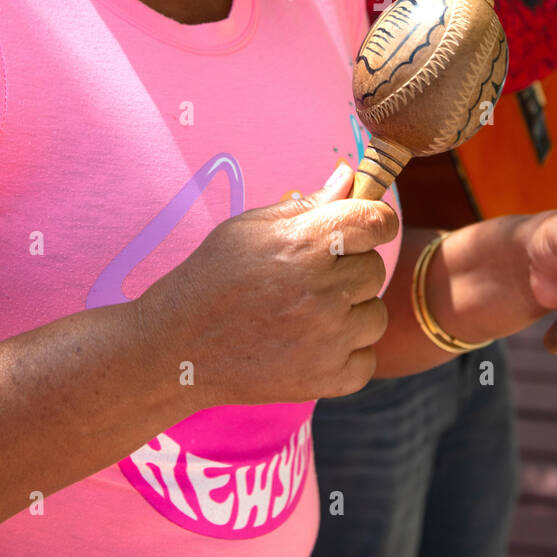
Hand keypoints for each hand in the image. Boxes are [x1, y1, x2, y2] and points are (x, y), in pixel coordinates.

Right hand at [135, 161, 394, 407]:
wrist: (178, 346)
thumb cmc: (212, 277)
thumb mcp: (250, 228)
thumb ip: (307, 204)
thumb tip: (348, 177)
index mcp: (306, 244)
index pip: (378, 221)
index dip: (375, 220)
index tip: (363, 228)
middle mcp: (323, 291)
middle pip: (375, 268)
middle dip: (350, 268)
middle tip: (309, 278)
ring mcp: (328, 339)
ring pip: (375, 314)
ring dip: (351, 312)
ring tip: (307, 313)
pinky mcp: (327, 379)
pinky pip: (367, 359)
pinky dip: (346, 355)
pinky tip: (311, 345)